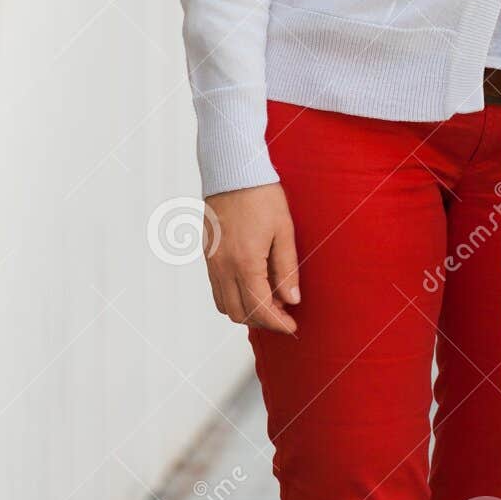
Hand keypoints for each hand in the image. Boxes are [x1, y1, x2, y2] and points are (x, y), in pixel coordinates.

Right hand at [202, 184, 300, 334]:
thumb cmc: (261, 196)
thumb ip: (287, 268)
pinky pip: (216, 289)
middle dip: (263, 321)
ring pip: (224, 305)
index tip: (292, 327)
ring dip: (246, 311)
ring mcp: (212, 263)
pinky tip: (252, 286)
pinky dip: (233, 297)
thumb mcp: (284, 230)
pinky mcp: (208, 256)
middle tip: (284, 314)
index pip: (260, 308)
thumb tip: (292, 300)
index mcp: (245, 263)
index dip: (278, 323)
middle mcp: (223, 268)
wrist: (233, 172)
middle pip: (239, 313)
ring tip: (270, 299)